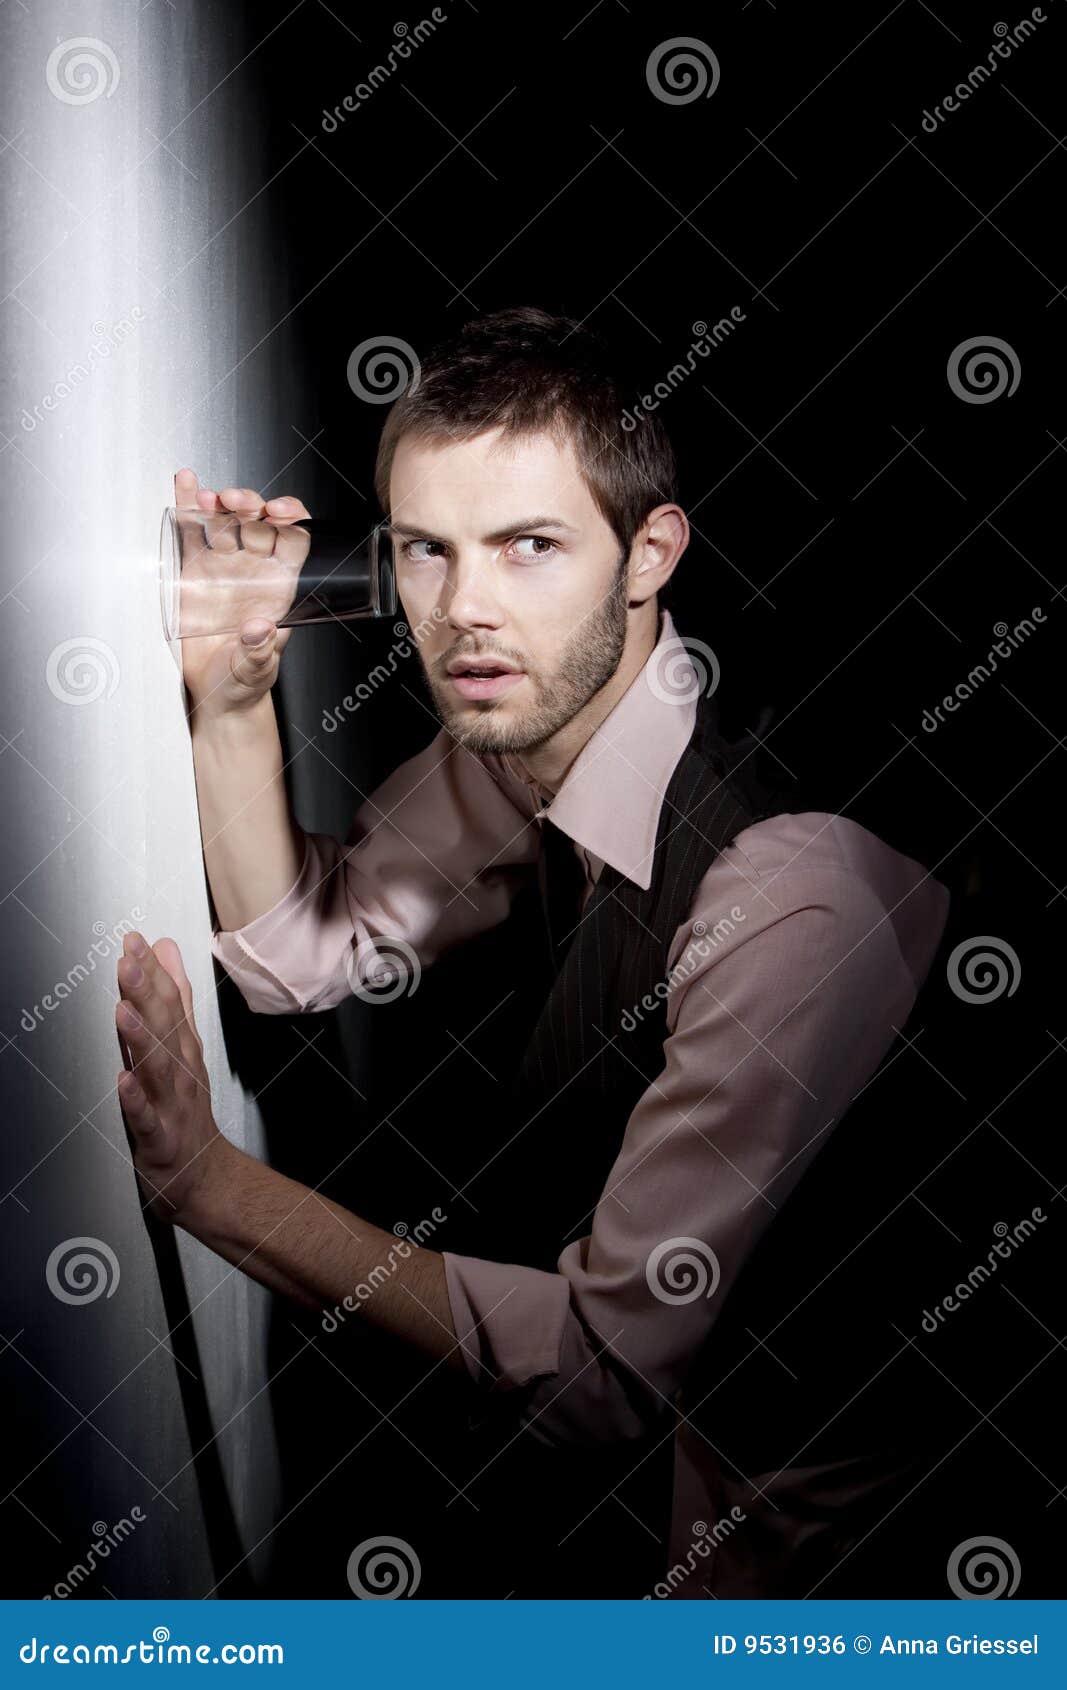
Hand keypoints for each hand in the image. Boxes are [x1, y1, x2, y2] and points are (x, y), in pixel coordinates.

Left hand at [114, 931, 236, 1228]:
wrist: (205, 1176)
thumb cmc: (188, 1109)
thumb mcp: (185, 1047)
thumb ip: (176, 997)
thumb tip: (166, 950)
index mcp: (182, 1049)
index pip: (170, 1002)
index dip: (151, 971)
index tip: (134, 940)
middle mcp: (179, 1072)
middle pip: (165, 1028)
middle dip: (146, 992)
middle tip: (128, 960)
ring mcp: (171, 1105)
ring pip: (157, 1068)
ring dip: (141, 1038)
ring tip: (124, 1010)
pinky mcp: (160, 1138)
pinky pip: (147, 1118)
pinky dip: (136, 1099)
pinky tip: (123, 1081)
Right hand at [173, 468, 311, 720]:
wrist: (216, 696)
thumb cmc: (244, 682)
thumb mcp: (255, 669)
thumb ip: (259, 651)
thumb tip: (261, 628)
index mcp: (279, 587)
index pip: (294, 539)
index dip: (292, 518)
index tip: (280, 512)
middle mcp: (253, 572)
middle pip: (259, 522)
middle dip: (251, 505)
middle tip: (238, 503)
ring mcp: (223, 568)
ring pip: (226, 521)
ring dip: (220, 502)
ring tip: (210, 497)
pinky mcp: (193, 572)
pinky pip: (192, 533)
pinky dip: (188, 505)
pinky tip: (185, 484)